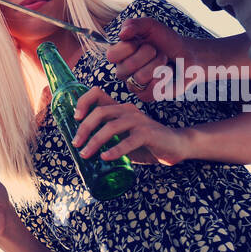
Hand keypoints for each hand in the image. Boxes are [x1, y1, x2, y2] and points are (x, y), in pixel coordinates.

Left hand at [72, 87, 189, 165]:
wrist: (176, 146)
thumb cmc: (146, 143)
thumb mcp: (124, 138)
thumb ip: (108, 139)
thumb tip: (83, 148)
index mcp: (120, 109)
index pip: (97, 94)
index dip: (83, 102)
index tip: (75, 117)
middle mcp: (128, 110)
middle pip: (100, 112)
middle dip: (84, 127)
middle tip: (76, 143)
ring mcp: (138, 121)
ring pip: (111, 126)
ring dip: (95, 141)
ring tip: (86, 154)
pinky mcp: (148, 134)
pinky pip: (128, 141)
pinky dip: (115, 150)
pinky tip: (106, 158)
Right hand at [106, 16, 195, 101]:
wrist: (187, 54)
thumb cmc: (166, 40)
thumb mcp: (150, 26)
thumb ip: (134, 24)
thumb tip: (122, 34)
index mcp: (120, 54)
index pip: (111, 55)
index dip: (129, 47)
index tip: (142, 41)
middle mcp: (124, 71)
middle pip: (128, 66)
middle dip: (149, 54)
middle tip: (157, 51)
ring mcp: (135, 84)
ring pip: (140, 78)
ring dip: (158, 65)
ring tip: (164, 61)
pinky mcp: (147, 95)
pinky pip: (150, 92)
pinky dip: (163, 79)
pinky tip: (167, 74)